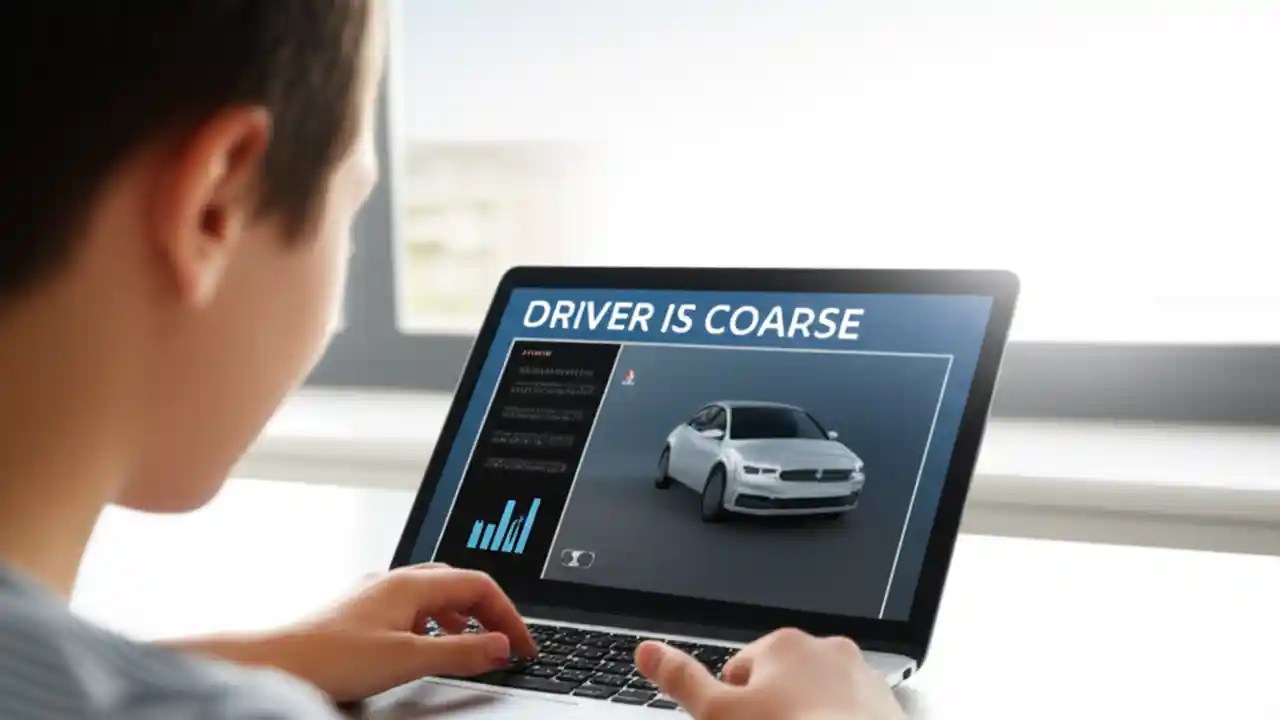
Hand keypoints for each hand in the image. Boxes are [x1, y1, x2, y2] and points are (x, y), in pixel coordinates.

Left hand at [169, 564, 535, 701]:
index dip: (508, 615)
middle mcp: (394, 581)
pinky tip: (429, 648)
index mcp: (411, 583)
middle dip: (490, 612)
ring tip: (474, 647)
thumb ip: (460, 653)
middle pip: (459, 584)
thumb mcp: (408, 659)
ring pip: (435, 595)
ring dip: (464, 618)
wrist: (275, 664)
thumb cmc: (330, 658)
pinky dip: (436, 625)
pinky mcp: (361, 613)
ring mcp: (376, 595)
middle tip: (505, 643)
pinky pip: (413, 609)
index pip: (479, 585)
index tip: (522, 644)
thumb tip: (500, 647)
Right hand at [636, 628, 904, 719]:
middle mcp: (826, 650)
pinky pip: (853, 715)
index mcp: (782, 644)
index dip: (732, 708)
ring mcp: (862, 678)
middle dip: (773, 710)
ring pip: (819, 699)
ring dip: (809, 718)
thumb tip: (647, 651)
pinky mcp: (888, 707)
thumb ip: (682, 680)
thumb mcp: (718, 715)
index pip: (739, 671)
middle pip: (781, 683)